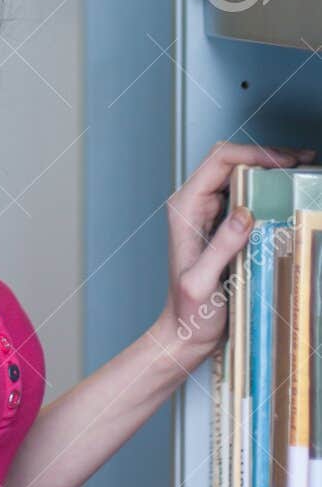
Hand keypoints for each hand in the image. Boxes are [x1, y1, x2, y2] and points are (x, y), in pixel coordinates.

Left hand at [149, 139, 315, 375]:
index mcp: (185, 208)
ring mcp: (208, 213)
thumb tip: (245, 213)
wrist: (184, 332)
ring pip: (239, 174)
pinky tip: (288, 195)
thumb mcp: (202, 284)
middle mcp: (194, 204)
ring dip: (270, 169)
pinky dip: (268, 189)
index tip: (285, 162)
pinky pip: (245, 195)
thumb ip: (220, 248)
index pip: (219, 161)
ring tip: (301, 171)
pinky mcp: (222, 225)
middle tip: (302, 160)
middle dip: (267, 154)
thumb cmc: (188, 314)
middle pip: (230, 160)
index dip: (254, 154)